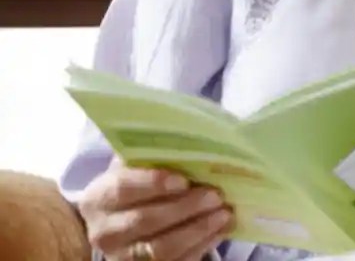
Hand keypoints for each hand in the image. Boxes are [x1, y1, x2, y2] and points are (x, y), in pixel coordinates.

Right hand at [79, 158, 233, 260]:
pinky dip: (201, 247)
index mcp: (100, 197)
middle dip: (185, 208)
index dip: (154, 183)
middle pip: (145, 221)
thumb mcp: (134, 168)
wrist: (118, 224)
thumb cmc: (135, 187)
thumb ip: (153, 154)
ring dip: (198, 230)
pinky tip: (220, 231)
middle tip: (215, 195)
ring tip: (224, 214)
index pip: (123, 189)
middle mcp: (106, 231)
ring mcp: (124, 256)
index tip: (183, 180)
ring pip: (161, 249)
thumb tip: (193, 136)